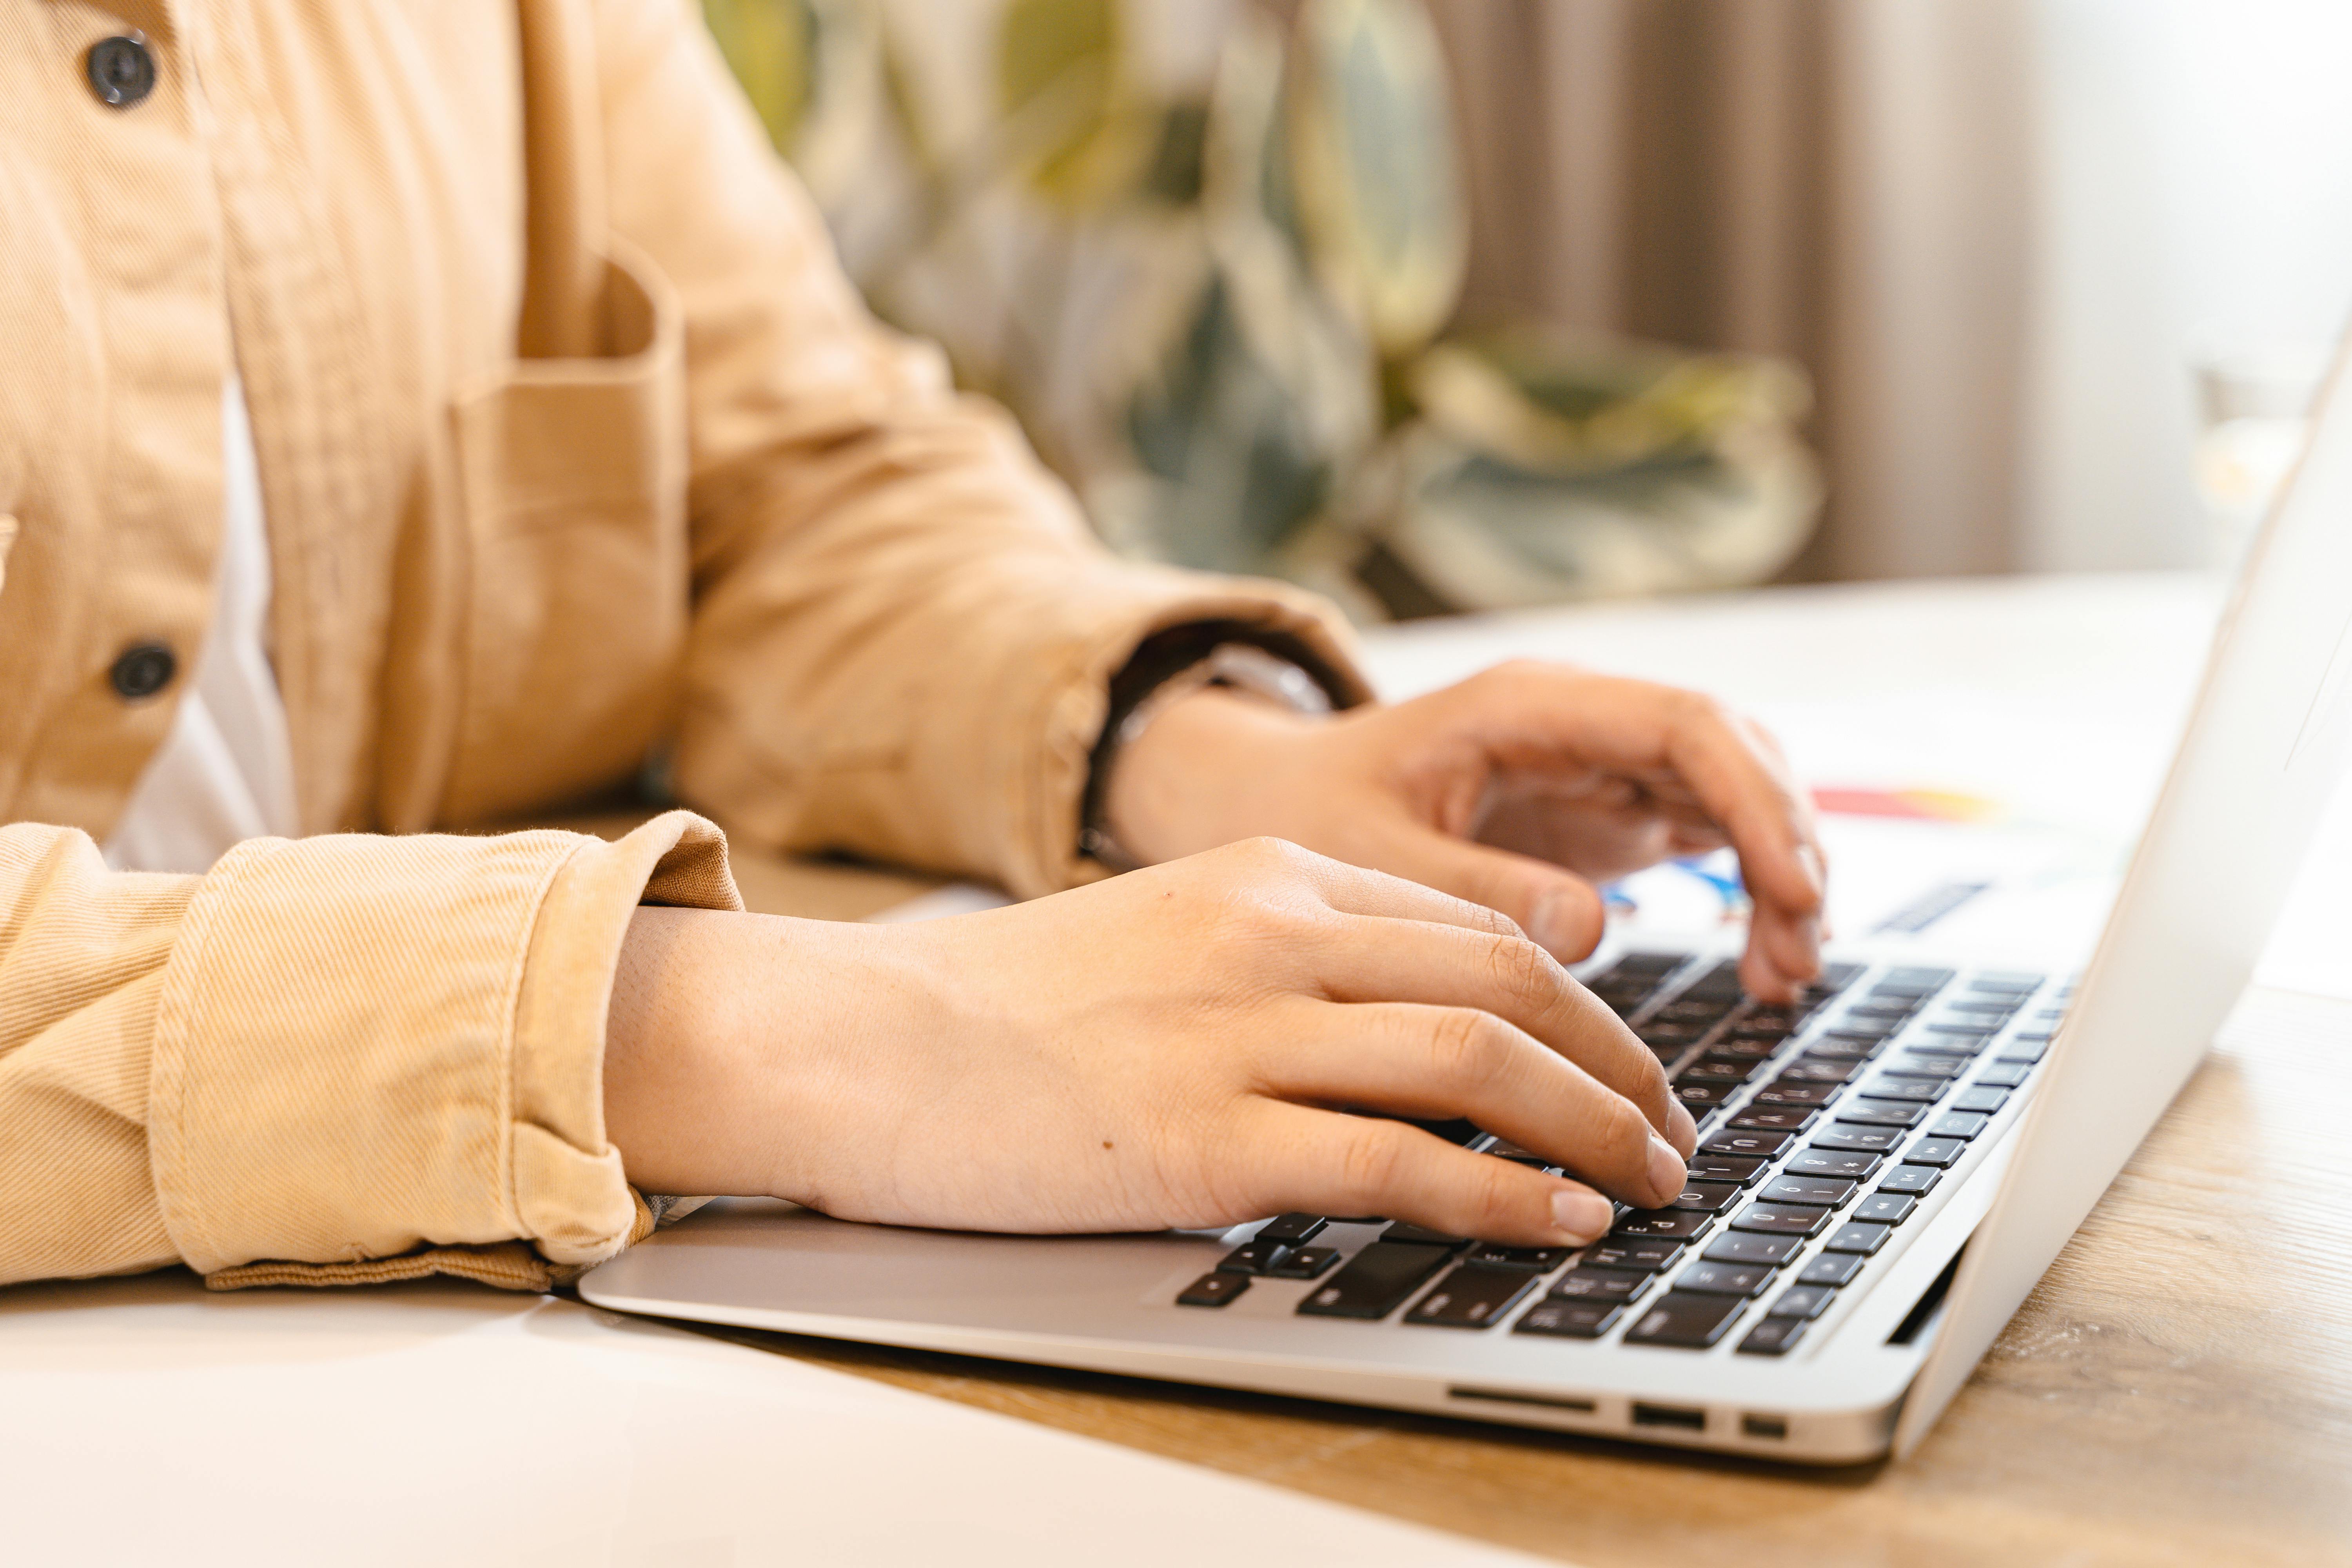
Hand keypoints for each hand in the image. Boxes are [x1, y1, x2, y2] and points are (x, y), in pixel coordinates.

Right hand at [603, 840, 1695, 1243]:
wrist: (862, 1042)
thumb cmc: (1006, 1009)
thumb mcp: (1168, 943)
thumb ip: (1289, 967)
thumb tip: (1413, 1029)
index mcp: (1269, 879)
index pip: (1477, 925)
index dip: (1585, 1001)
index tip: (1626, 1063)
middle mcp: (1270, 937)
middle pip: (1507, 982)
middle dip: (1620, 1063)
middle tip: (1672, 1129)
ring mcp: (1237, 1035)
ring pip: (1476, 1060)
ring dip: (1591, 1126)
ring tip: (1648, 1180)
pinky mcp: (1201, 1139)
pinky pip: (1396, 1159)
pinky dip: (1499, 1192)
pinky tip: (1556, 1220)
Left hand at [1104, 661, 1826, 1000]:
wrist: (1266, 800)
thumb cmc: (1306, 811)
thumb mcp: (1370, 853)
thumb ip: (1476, 889)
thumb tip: (1593, 929)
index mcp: (1528, 705)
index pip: (1684, 724)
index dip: (1754, 800)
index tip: (1791, 886)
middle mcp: (1580, 723)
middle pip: (1733, 754)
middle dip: (1785, 844)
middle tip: (1802, 949)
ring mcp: (1600, 766)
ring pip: (1734, 798)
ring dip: (1778, 878)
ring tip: (1785, 976)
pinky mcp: (1605, 816)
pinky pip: (1707, 840)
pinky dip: (1747, 899)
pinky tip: (1759, 971)